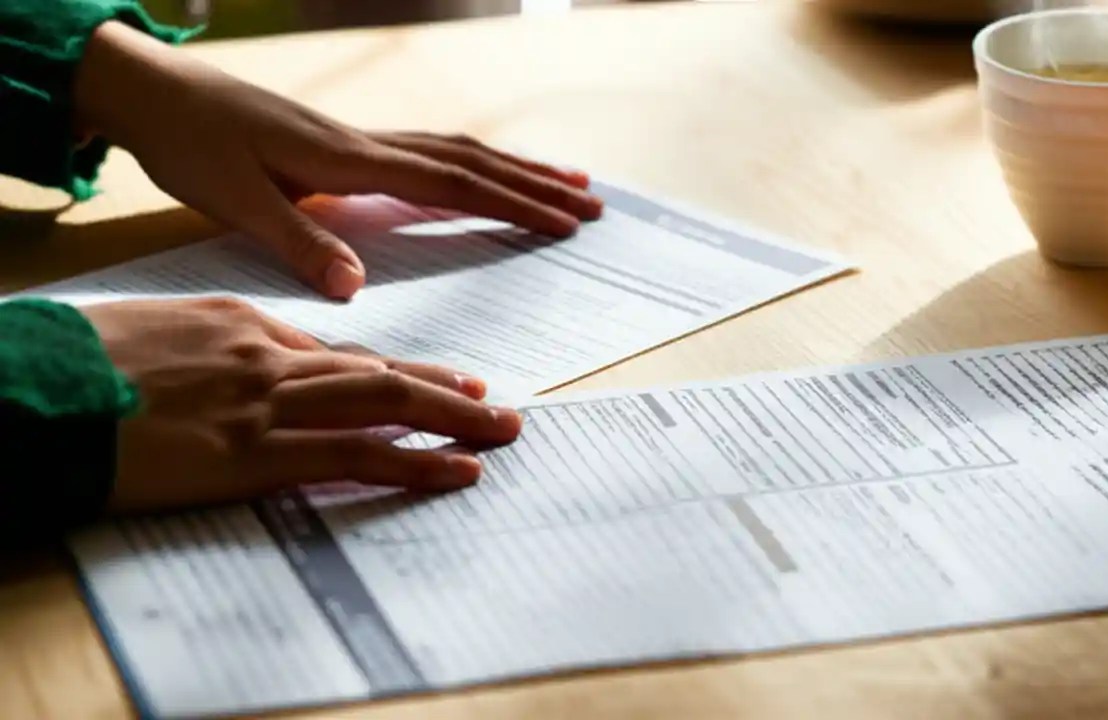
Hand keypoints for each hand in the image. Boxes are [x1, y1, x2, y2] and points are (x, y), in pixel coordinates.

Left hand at [73, 21, 602, 300]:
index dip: (512, 204)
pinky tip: (482, 176)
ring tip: (563, 183)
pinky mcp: (347, 145)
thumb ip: (298, 242)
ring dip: (514, 168)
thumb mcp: (234, 201)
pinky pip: (429, 151)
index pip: (451, 183)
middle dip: (536, 184)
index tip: (564, 223)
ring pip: (457, 150)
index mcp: (351, 160)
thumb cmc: (191, 145)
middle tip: (593, 204)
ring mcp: (361, 140)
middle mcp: (368, 144)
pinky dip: (471, 164)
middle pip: (472, 161)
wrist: (154, 91)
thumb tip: (356, 288)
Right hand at [81, 297, 521, 512]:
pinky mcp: (256, 454)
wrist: (33, 389)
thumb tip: (251, 362)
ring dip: (451, 419)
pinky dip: (416, 462)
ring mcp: (267, 403)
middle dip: (444, 387)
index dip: (394, 368)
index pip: (337, 352)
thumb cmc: (75, 363)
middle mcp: (267, 355)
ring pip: (384, 403)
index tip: (437, 378)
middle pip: (378, 369)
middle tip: (494, 404)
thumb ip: (214, 345)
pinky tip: (455, 471)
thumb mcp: (152, 332)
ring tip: (500, 432)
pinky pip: (358, 455)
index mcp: (239, 321)